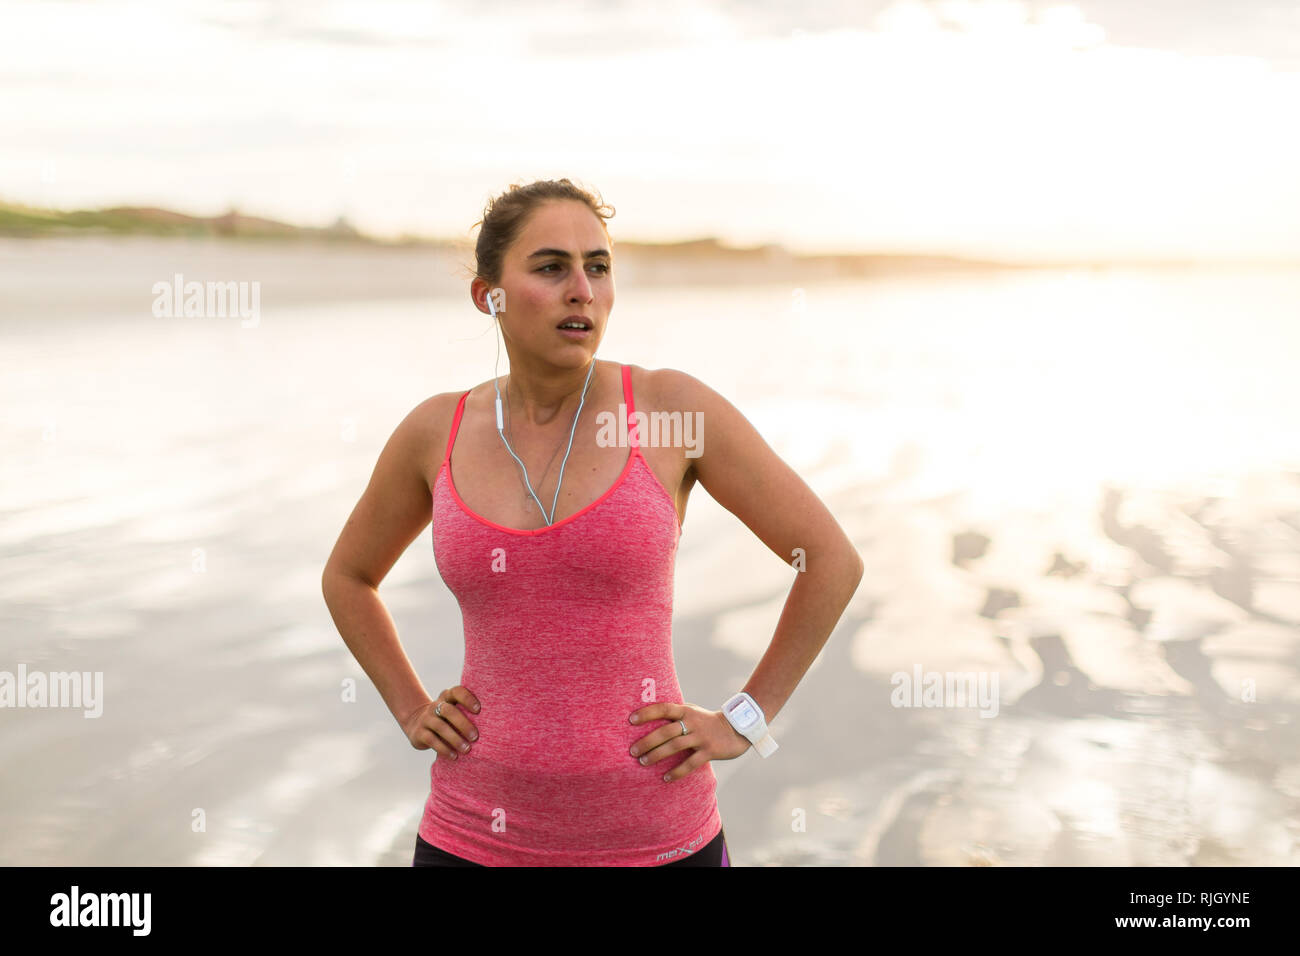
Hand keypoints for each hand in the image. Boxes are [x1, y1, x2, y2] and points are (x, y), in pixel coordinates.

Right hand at [402, 686, 480, 760]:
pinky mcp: (419, 733)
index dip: (468, 699)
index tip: (479, 710)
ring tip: (467, 750)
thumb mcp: (455, 711)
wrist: (417, 725)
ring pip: (441, 727)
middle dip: (463, 724)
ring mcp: (426, 718)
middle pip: (449, 711)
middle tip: (476, 737)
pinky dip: (444, 749)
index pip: (457, 692)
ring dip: (455, 739)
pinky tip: (454, 756)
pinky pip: (432, 740)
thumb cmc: (447, 719)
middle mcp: (436, 706)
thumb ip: (469, 712)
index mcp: (447, 697)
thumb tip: (498, 724)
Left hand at [628, 702, 751, 781]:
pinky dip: (677, 771)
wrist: (736, 728)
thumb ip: (674, 714)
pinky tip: (665, 778)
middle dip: (647, 741)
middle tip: (632, 751)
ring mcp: (701, 737)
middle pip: (666, 731)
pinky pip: (690, 763)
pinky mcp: (710, 751)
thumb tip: (647, 717)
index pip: (664, 708)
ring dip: (657, 755)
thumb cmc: (706, 721)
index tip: (630, 720)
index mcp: (686, 710)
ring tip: (643, 762)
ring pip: (675, 746)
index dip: (647, 713)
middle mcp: (693, 722)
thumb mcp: (691, 711)